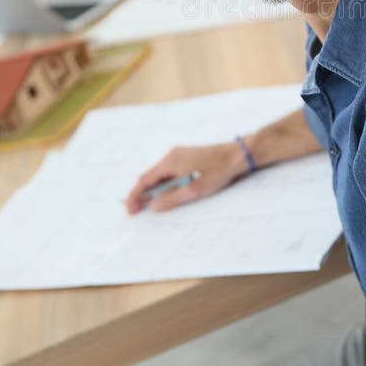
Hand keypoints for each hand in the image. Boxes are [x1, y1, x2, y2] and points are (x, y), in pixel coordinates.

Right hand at [124, 141, 246, 213]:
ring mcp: (181, 156)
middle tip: (135, 209)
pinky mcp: (189, 158)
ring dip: (154, 189)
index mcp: (169, 161)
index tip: (130, 208)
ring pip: (161, 175)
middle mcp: (172, 156)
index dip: (136, 195)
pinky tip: (166, 192)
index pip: (145, 180)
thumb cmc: (215, 172)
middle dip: (142, 193)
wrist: (235, 157)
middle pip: (151, 176)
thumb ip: (170, 199)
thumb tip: (153, 206)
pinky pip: (171, 172)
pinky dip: (165, 184)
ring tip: (148, 204)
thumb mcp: (191, 190)